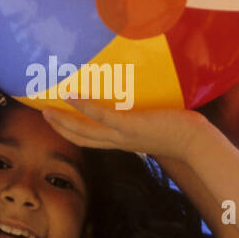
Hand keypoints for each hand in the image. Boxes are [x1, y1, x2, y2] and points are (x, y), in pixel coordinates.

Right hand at [40, 97, 204, 160]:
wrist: (197, 142)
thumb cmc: (181, 132)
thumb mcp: (156, 127)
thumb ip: (143, 120)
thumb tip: (138, 104)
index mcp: (124, 142)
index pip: (92, 140)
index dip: (72, 132)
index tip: (58, 121)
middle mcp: (119, 142)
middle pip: (82, 138)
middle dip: (60, 128)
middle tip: (42, 114)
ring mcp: (123, 135)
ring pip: (84, 131)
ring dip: (62, 121)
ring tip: (45, 110)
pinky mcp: (130, 126)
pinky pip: (101, 116)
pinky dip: (83, 106)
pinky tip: (70, 95)